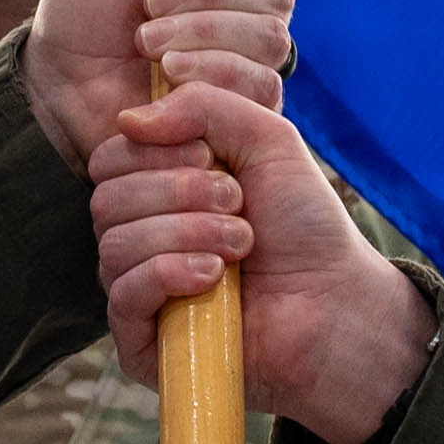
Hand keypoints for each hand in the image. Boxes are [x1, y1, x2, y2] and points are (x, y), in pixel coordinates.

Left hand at [25, 0, 297, 169]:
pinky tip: (167, 78)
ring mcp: (250, 64)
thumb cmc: (86, 5)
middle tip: (150, 4)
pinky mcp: (243, 113)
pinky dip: (208, 75)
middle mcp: (250, 13)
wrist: (59, 80)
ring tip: (147, 43)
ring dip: (200, 33)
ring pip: (271, 38)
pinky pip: (260, 86)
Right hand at [88, 86, 433, 443]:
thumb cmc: (305, 225)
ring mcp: (139, 288)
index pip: (111, 157)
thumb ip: (204, 105)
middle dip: (178, 192)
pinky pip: (123, 292)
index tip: (210, 155)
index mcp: (160, 189)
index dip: (154, 149)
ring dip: (186, 233)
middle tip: (237, 203)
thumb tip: (128, 120)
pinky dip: (169, 274)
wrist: (335, 301)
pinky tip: (212, 278)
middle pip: (107, 198)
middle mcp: (142, 235)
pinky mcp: (142, 338)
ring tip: (240, 244)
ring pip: (114, 243)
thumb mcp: (267, 140)